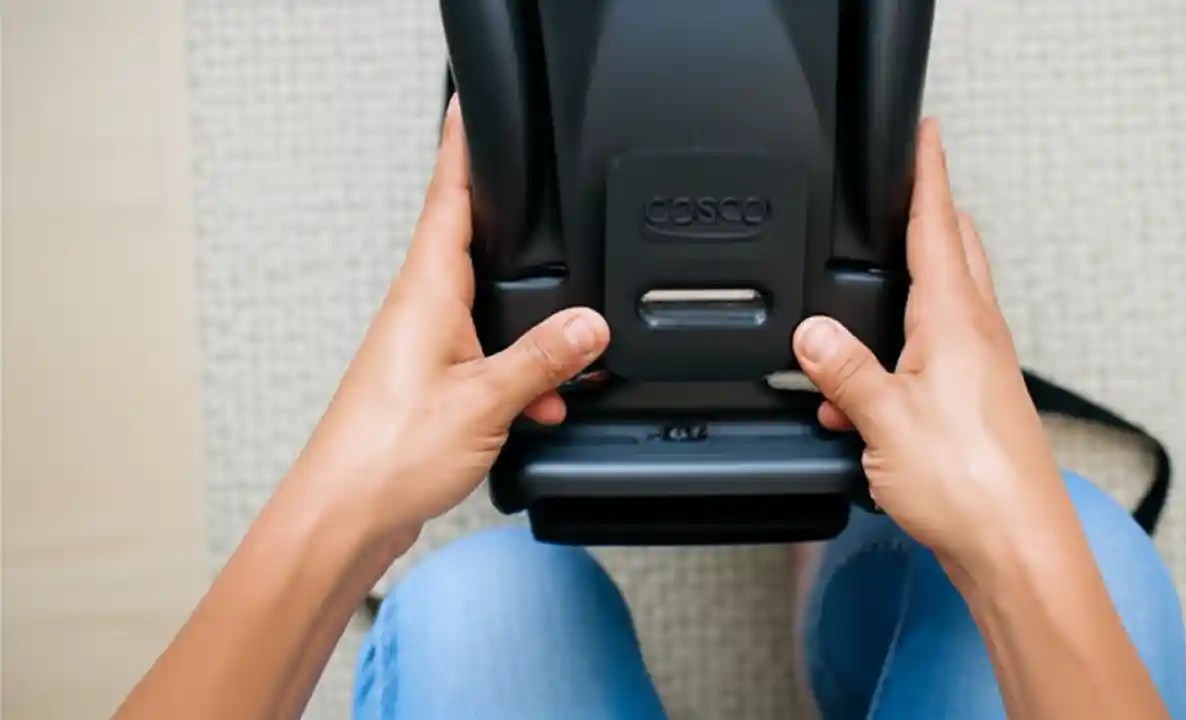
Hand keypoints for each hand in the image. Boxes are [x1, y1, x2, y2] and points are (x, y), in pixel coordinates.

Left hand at [285, 98, 608, 552]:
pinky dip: (518, 378)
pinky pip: (486, 360)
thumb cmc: (386, 453)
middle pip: (476, 247)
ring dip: (530, 334)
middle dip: (521, 238)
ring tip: (567, 364)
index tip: (471, 103)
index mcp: (427, 292)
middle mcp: (421, 310)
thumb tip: (590, 325)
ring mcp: (423, 347)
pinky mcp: (429, 385)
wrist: (345, 514)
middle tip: (551, 217)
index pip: (448, 196)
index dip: (463, 146)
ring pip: (490, 313)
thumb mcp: (485, 399)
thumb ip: (544, 358)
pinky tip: (540, 409)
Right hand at [792, 119, 1065, 574]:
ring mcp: (981, 369)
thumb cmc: (969, 484)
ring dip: (902, 298)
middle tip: (906, 191)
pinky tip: (857, 399)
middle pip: (955, 253)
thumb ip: (843, 369)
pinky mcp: (976, 404)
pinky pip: (932, 357)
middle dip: (930, 216)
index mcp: (955, 320)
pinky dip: (896, 357)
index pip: (938, 226)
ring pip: (942, 305)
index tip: (924, 132)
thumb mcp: (883, 420)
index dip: (927, 175)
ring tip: (852, 319)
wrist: (1016, 547)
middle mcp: (976, 336)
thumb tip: (812, 331)